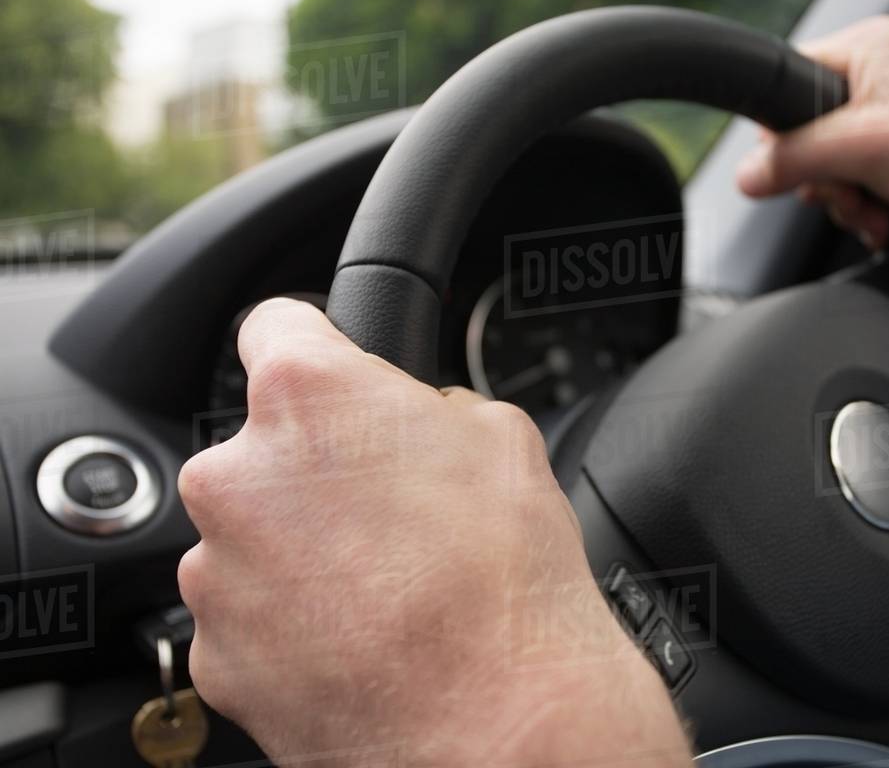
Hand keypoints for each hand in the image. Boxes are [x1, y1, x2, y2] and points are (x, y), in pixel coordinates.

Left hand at [177, 298, 690, 767]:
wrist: (502, 725)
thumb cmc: (510, 582)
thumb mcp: (503, 439)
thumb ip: (432, 407)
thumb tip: (420, 418)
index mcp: (304, 397)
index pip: (274, 326)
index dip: (314, 346)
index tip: (328, 370)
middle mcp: (237, 477)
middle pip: (261, 447)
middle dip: (314, 467)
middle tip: (387, 508)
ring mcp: (217, 574)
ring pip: (251, 535)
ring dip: (300, 548)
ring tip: (385, 585)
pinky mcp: (216, 656)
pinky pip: (247, 613)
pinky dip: (289, 619)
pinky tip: (361, 635)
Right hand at [736, 15, 888, 303]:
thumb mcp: (863, 150)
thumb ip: (794, 158)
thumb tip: (748, 174)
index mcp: (869, 47)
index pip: (787, 84)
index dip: (784, 135)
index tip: (798, 168)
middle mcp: (882, 73)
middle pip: (806, 133)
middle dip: (823, 179)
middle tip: (848, 194)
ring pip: (832, 163)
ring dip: (845, 200)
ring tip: (874, 212)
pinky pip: (861, 179)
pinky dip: (866, 206)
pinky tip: (885, 219)